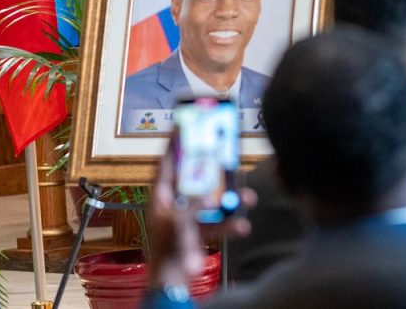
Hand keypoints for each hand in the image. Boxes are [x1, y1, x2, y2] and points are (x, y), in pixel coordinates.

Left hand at [146, 142, 255, 288]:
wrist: (171, 282)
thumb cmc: (165, 253)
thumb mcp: (178, 224)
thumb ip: (193, 207)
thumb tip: (208, 196)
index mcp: (160, 197)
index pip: (165, 162)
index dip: (173, 143)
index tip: (183, 124)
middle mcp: (173, 203)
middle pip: (193, 176)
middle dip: (210, 167)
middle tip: (223, 151)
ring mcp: (186, 216)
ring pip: (211, 199)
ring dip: (229, 198)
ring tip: (246, 195)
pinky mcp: (199, 231)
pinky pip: (218, 221)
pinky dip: (231, 223)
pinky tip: (243, 225)